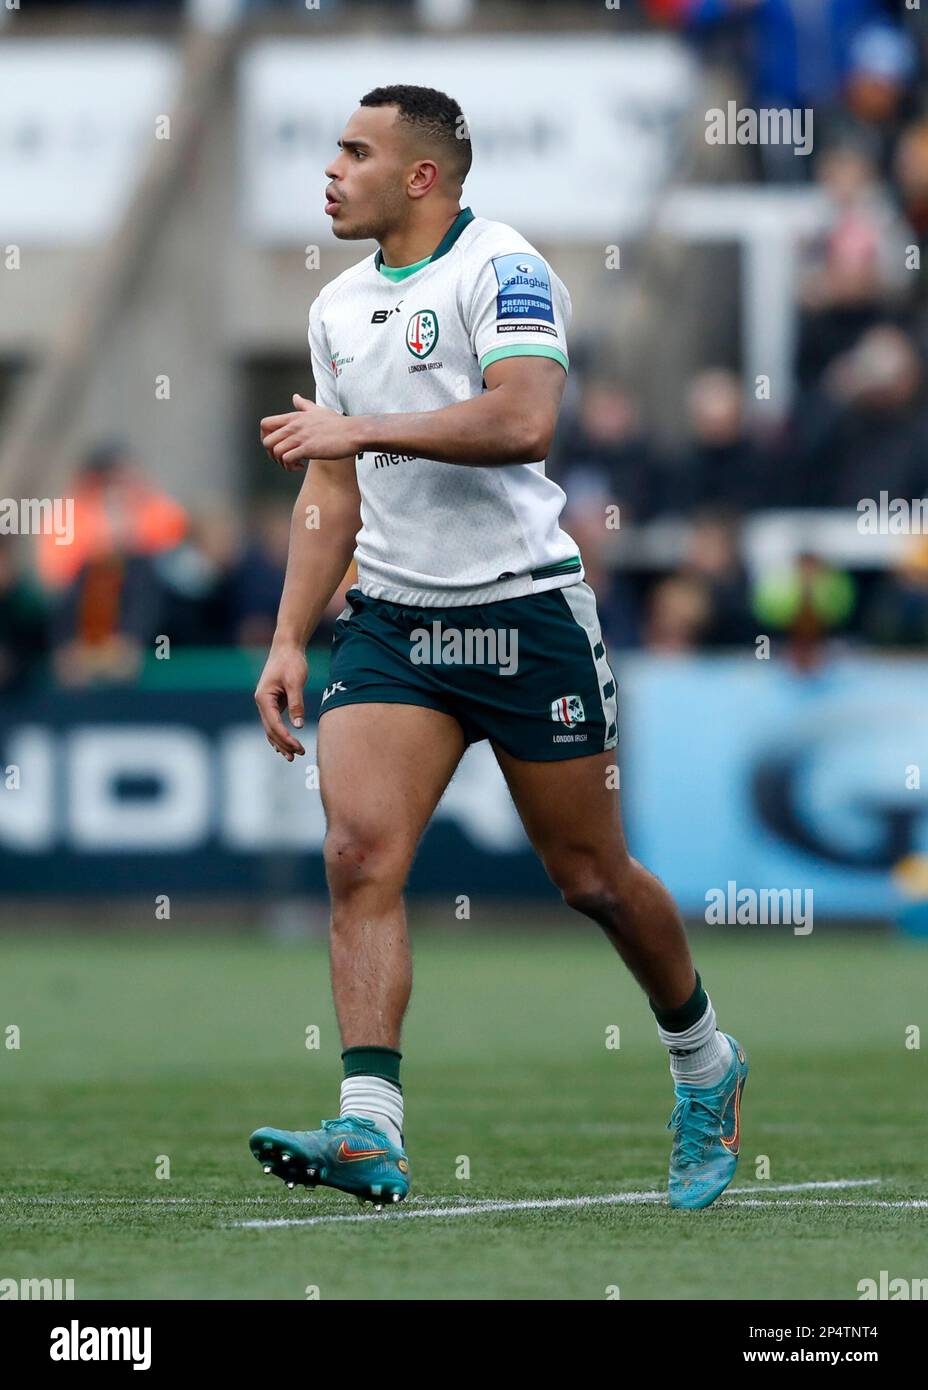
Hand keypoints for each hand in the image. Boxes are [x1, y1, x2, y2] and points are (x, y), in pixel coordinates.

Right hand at [254, 641, 307, 759]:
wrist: (287, 647)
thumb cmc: (291, 662)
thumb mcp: (296, 682)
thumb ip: (296, 704)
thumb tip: (298, 725)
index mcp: (264, 698)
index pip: (274, 724)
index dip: (286, 738)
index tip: (298, 747)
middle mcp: (262, 702)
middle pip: (270, 730)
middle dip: (284, 744)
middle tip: (299, 755)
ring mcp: (266, 703)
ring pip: (271, 728)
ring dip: (280, 742)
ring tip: (292, 756)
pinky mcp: (273, 701)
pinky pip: (274, 722)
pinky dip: (279, 733)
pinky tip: (284, 745)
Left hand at [261, 395, 359, 470]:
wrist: (353, 432)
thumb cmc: (338, 424)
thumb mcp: (318, 410)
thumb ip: (304, 405)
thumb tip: (295, 397)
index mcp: (293, 417)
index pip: (264, 424)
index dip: (265, 438)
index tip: (277, 446)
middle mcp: (294, 426)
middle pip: (266, 441)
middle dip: (271, 455)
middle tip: (284, 459)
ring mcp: (301, 437)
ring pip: (276, 452)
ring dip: (281, 463)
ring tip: (293, 465)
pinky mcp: (308, 448)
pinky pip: (288, 459)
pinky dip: (290, 467)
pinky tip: (301, 467)